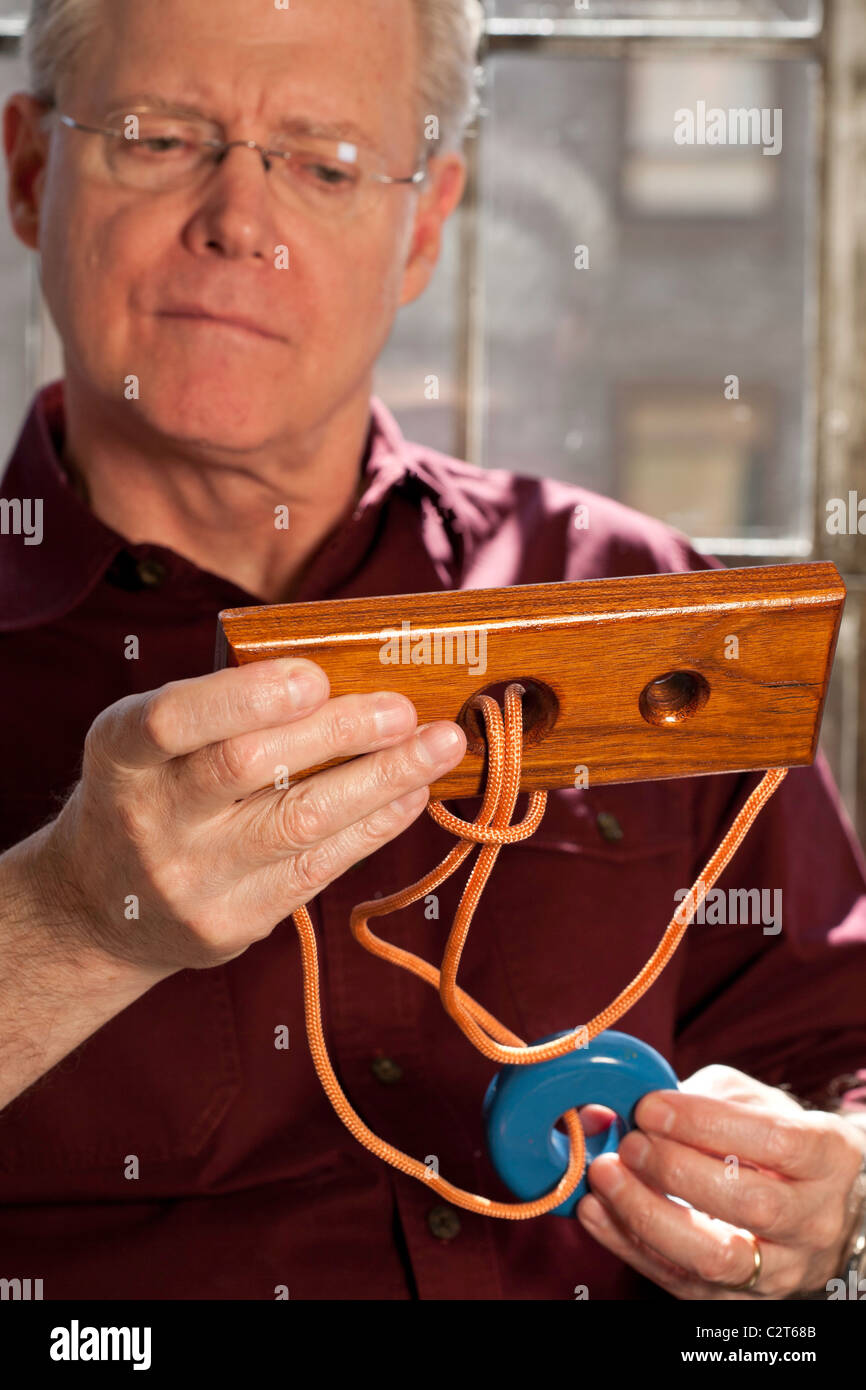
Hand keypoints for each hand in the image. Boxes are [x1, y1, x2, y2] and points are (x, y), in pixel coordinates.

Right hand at [40, 657, 465, 972]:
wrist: (106, 905)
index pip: (174, 719)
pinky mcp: (232, 924)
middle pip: (249, 767)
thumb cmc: (156, 789)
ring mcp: (191, 879)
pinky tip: (412, 794)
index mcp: (120, 753)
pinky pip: (318, 868)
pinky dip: (375, 825)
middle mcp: (148, 819)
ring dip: (383, 779)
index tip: (315, 677)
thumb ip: (227, 709)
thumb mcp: (157, 740)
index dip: (247, 697)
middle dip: (339, 732)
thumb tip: (351, 673)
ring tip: (440, 746)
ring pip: (300, 823)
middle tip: (404, 708)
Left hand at [576, 1064, 865, 1298]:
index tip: (650, 1106)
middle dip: (675, 1170)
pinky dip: (628, 1245)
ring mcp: (781, 1269)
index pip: (774, 1141)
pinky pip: (680, 1282)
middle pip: (749, 1204)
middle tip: (629, 1142)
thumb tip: (618, 1102)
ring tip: (605, 1175)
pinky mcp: (738, 1299)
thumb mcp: (746, 1099)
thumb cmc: (769, 1138)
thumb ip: (692, 1095)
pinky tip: (596, 1211)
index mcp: (827, 1156)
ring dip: (646, 1214)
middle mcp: (814, 1219)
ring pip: (715, 1257)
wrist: (805, 1201)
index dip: (705, 1122)